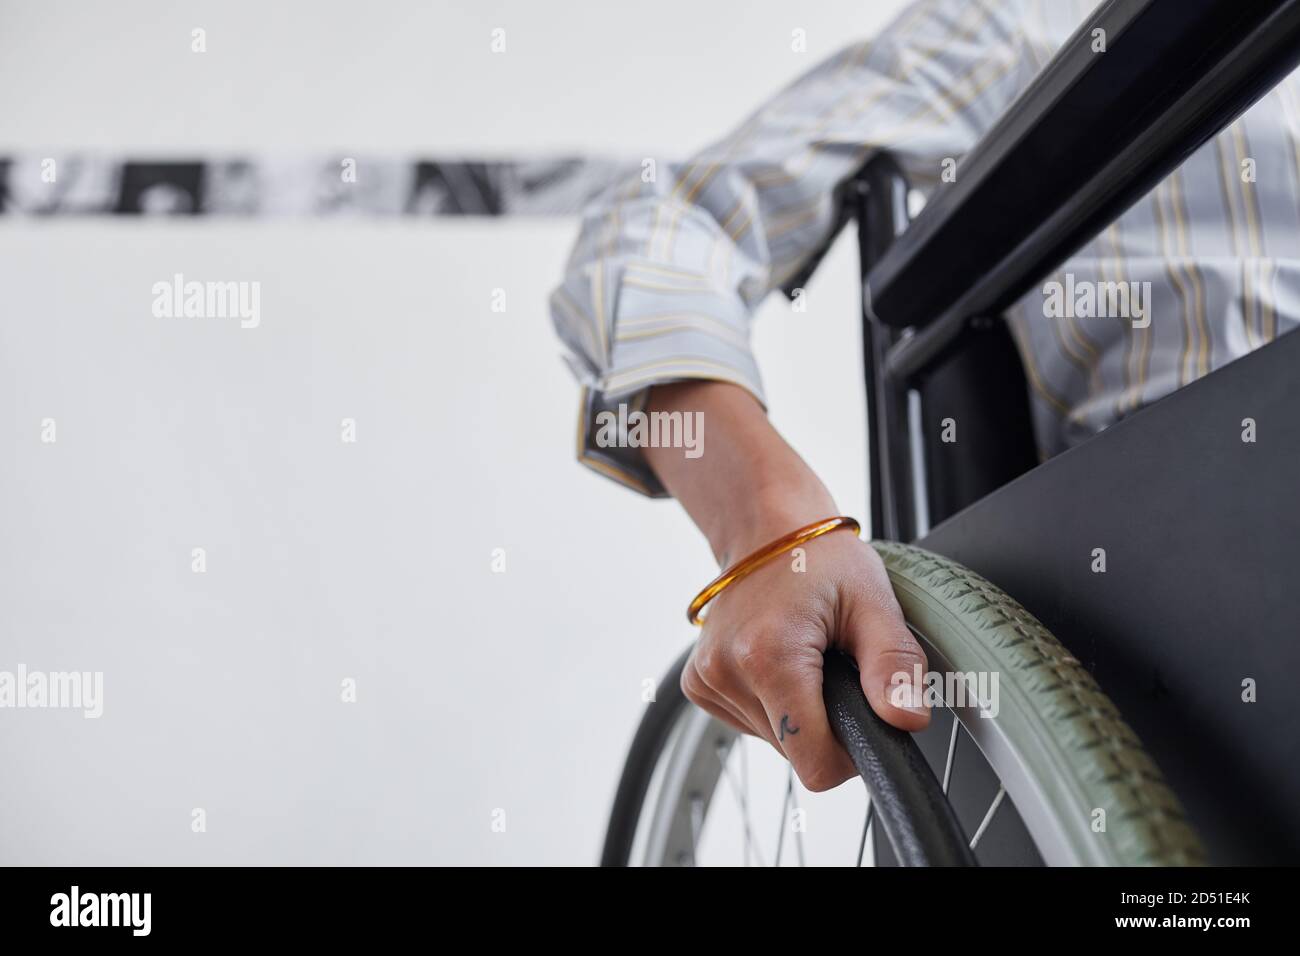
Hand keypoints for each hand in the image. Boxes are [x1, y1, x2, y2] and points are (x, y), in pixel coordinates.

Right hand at [643, 380, 928, 792]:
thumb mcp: (873, 603)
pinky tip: (777, 658)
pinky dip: (771, 702)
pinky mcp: (697, 683)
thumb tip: (907, 719)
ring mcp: (706, 679)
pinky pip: (749, 722)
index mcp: (769, 656)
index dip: (848, 754)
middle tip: (833, 666)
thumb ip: (894, 666)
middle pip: (794, 752)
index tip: (862, 713)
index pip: (812, 763)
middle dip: (824, 722)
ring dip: (798, 711)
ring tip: (805, 654)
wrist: (767, 528)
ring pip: (774, 740)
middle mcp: (726, 672)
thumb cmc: (821, 559)